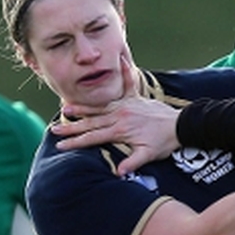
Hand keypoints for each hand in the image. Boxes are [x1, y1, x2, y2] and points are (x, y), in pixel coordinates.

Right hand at [53, 58, 178, 173]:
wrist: (181, 126)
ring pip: (99, 107)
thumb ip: (133, 162)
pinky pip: (127, 85)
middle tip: (54, 128)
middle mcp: (119, 116)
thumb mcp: (149, 154)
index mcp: (120, 130)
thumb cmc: (164, 142)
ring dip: (82, 107)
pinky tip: (121, 61)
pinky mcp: (135, 99)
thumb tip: (119, 173)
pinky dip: (124, 74)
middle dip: (71, 126)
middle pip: (91, 122)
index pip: (93, 137)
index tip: (61, 144)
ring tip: (65, 107)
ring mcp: (126, 106)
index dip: (76, 142)